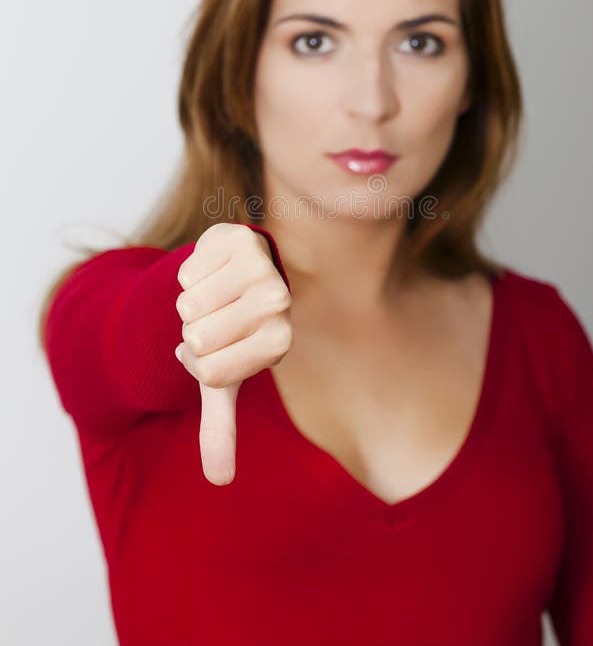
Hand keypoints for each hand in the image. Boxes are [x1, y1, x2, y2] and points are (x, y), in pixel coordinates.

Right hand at [174, 223, 291, 484]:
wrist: (233, 273)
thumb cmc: (227, 330)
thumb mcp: (221, 379)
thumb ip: (221, 428)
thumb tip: (219, 481)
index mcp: (278, 344)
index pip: (211, 372)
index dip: (198, 363)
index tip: (215, 350)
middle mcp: (280, 305)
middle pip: (199, 338)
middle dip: (191, 332)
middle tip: (211, 320)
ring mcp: (264, 269)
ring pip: (191, 304)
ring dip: (187, 303)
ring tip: (209, 297)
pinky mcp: (241, 239)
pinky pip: (187, 271)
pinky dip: (185, 275)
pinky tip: (208, 271)